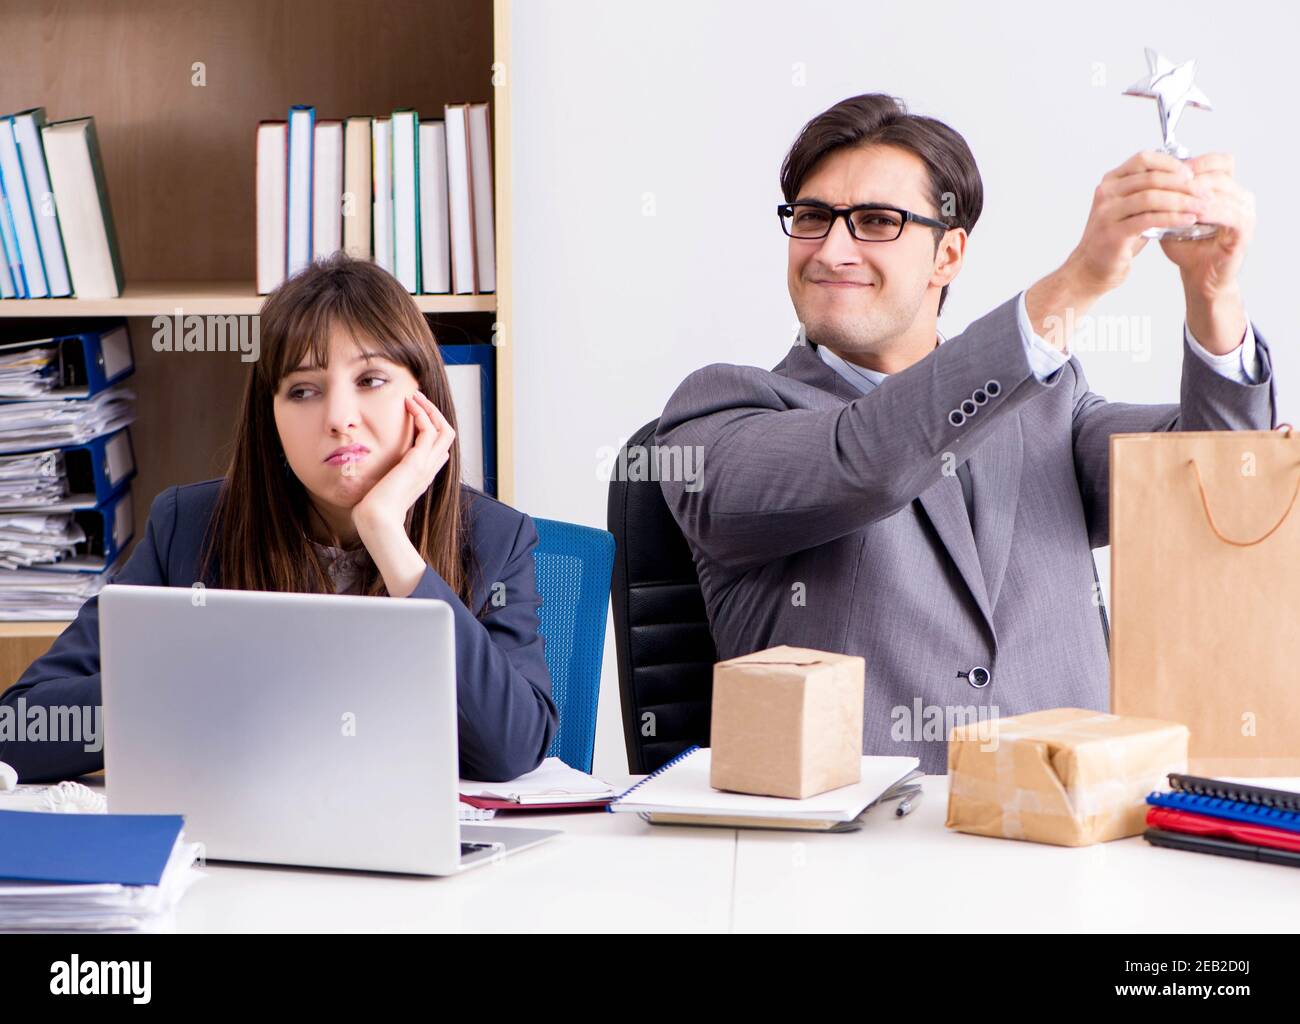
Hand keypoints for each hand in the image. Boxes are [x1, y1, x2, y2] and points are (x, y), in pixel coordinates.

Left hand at [352, 391, 455, 533]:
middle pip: (447, 435)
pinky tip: (409, 404)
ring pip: (444, 429)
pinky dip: (422, 413)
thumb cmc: (374, 509)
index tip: (415, 412)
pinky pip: (430, 430)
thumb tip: (382, 469)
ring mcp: (427, 465)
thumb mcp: (382, 488)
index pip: (440, 447)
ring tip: (415, 396)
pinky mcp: (418, 461)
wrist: (377, 521)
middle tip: (417, 398)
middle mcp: (430, 469)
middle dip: (434, 413)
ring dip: (430, 408)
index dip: (432, 427)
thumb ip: (387, 477)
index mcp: (423, 475)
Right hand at [1065, 150, 1203, 294]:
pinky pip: (1149, 220)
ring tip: (1201, 206)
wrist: (1091, 268)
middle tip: (1204, 191)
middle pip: (1151, 178)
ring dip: (1182, 201)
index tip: (1192, 173)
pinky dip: (1173, 218)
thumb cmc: (1115, 239)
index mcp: (1110, 182)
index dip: (1171, 163)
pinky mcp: (1113, 233)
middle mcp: (1106, 193)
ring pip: (1152, 197)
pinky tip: (1188, 220)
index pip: (1144, 159)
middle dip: (1183, 184)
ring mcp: (1107, 213)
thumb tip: (1185, 178)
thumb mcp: (1130, 209)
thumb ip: (1149, 192)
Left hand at [1159, 152, 1253, 301]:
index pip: (1219, 162)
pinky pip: (1229, 215)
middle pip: (1219, 174)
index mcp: (1227, 189)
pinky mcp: (1244, 231)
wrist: (1199, 277)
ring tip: (1174, 197)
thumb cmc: (1187, 248)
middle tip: (1168, 182)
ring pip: (1223, 192)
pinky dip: (1209, 213)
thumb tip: (1147, 178)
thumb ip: (1167, 198)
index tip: (1168, 168)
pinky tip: (1192, 215)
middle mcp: (1241, 197)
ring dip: (1197, 194)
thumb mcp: (1173, 217)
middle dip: (1192, 177)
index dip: (1195, 162)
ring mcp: (1246, 212)